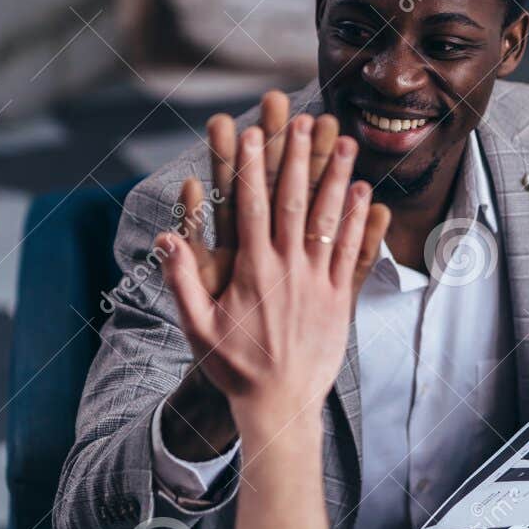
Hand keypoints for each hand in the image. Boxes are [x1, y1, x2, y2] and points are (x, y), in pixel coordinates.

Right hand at [158, 117, 380, 435]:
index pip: (251, 207)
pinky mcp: (339, 300)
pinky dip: (358, 221)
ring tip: (344, 141)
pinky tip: (364, 193)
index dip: (253, 167)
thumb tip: (165, 240)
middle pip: (294, 203)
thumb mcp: (197, 328)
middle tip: (303, 120)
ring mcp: (317, 284)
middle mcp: (288, 271)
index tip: (253, 132)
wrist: (280, 408)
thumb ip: (181, 282)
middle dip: (298, 158)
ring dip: (336, 178)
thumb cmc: (235, 369)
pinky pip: (351, 253)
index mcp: (253, 272)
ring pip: (328, 221)